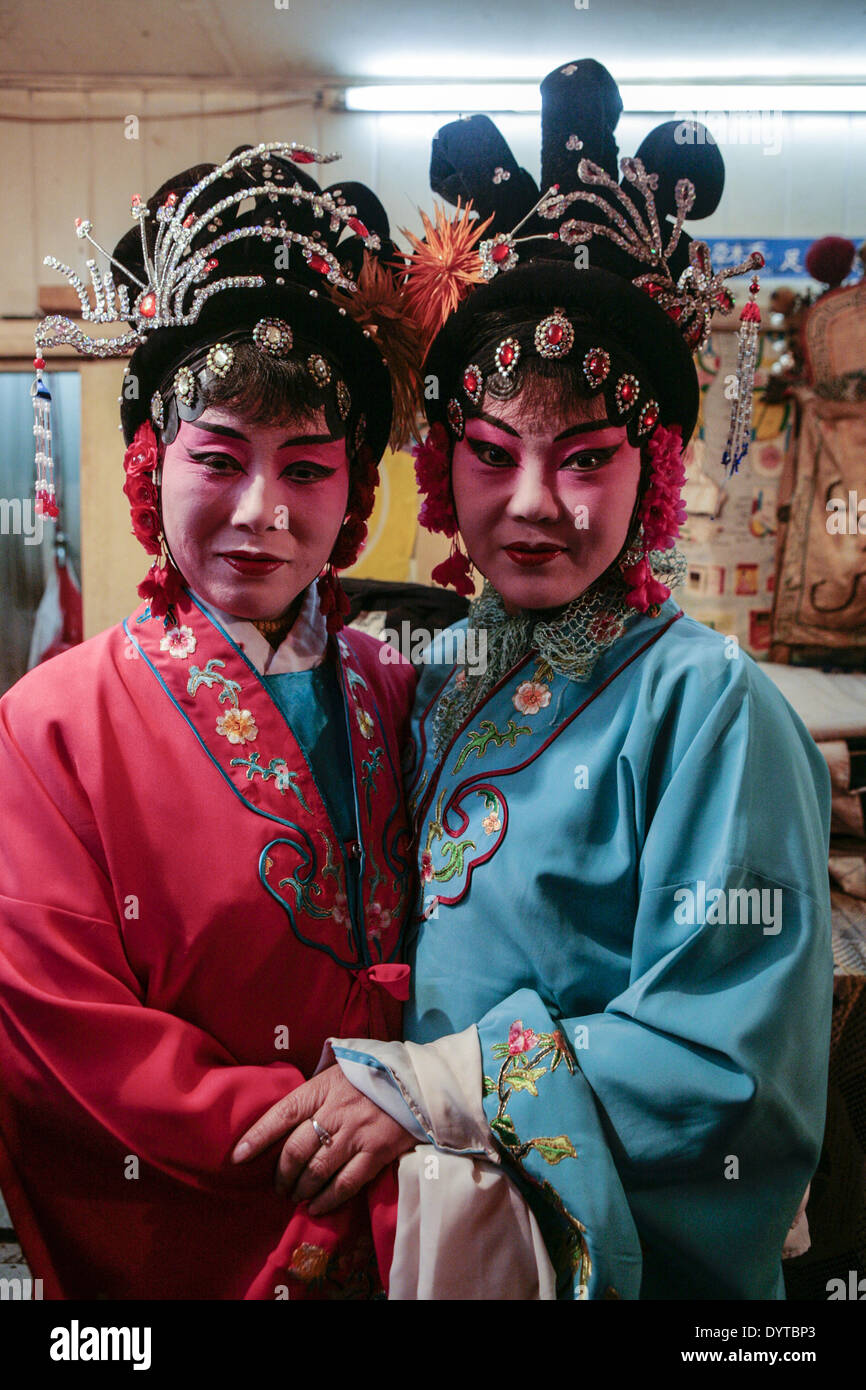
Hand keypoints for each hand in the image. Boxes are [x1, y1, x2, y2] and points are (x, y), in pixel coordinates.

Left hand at [231, 1065, 415, 1215]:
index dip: (256, 1137)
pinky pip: (345, 1184)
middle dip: (280, 1174)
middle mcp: (335, 1111)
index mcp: (322, 1088)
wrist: (416, 1081)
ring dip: (300, 1189)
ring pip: (316, 1170)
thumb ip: (313, 1094)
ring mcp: (356, 1133)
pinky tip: (316, 1206)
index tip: (237, 1157)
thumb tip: (283, 1119)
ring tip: (296, 1196)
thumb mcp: (337, 1074)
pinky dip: (327, 1200)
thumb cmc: (370, 1077)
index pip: (281, 1114)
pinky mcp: (376, 1152)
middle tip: (277, 1186)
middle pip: (295, 1150)